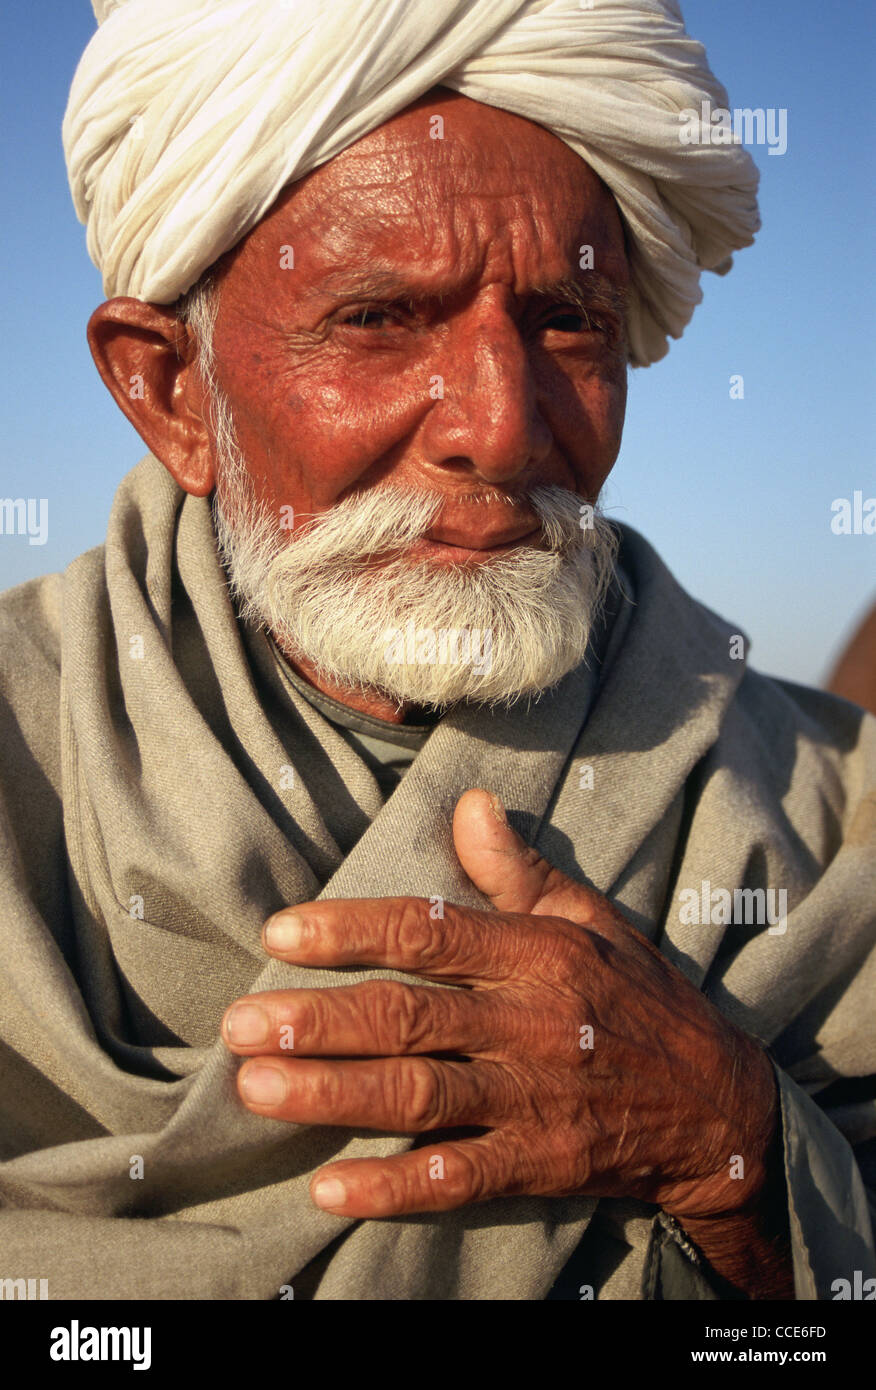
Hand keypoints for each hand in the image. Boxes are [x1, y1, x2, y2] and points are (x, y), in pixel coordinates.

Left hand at [221, 789, 777, 1229]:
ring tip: (257, 1088)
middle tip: (239, 1023)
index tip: (282, 932)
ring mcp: (533, 1098)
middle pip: (408, 1017)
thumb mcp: (591, 919)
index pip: (430, 929)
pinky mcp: (539, 1165)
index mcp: (537, 953)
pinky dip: (393, 1186)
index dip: (352, 929)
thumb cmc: (642, 999)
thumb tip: (468, 803)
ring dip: (332, 1094)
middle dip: (316, 1020)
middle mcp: (529, 1022)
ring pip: (419, 1094)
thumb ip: (521, 869)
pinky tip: (330, 1188)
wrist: (718, 1108)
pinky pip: (457, 1178)